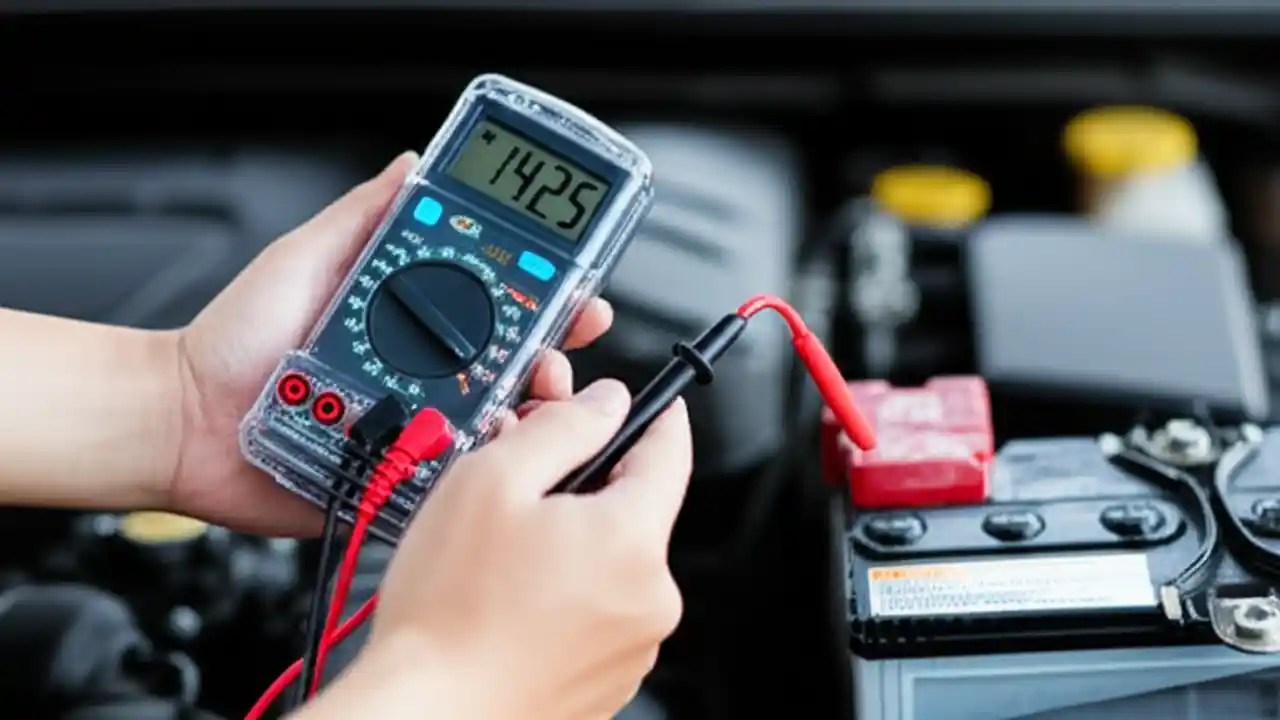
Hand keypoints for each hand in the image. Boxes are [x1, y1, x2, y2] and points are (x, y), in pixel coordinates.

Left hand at [172, 152, 613, 535]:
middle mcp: (426, 375)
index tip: (579, 295)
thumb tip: (414, 164)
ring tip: (533, 400)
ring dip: (533, 414)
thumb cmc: (237, 340)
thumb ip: (364, 215)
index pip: (501, 310)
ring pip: (501, 425)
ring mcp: (418, 427)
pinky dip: (488, 464)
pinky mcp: (399, 476)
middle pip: (516, 369)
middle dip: (556, 360)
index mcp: (414, 323)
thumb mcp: (308, 257)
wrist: (186, 419)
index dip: (549, 303)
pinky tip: (496, 446)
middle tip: (560, 355)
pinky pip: (458, 475)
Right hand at [304, 381, 691, 719]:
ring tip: (502, 546)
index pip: (671, 450)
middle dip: (583, 480)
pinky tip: (512, 592)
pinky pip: (599, 609)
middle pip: (634, 506)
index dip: (652, 412)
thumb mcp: (493, 479)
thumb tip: (606, 403)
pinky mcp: (608, 678)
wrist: (427, 714)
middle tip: (522, 475)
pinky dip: (565, 589)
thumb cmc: (448, 611)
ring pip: (612, 559)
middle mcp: (651, 596)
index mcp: (633, 539)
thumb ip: (562, 426)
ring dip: (570, 538)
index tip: (640, 399)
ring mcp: (633, 644)